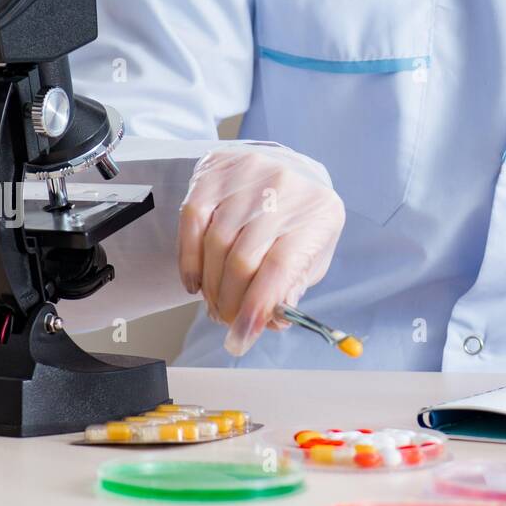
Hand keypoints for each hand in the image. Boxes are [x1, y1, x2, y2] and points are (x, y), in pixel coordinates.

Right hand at [178, 145, 345, 356]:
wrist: (288, 167)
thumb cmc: (300, 217)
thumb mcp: (312, 253)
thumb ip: (292, 288)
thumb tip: (269, 323)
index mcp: (317, 212)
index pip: (280, 268)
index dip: (255, 309)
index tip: (241, 338)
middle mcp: (284, 187)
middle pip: (242, 260)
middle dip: (229, 302)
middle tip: (226, 320)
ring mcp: (249, 174)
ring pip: (215, 243)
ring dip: (210, 286)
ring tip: (214, 302)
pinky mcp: (216, 169)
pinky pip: (192, 220)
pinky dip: (189, 259)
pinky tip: (196, 280)